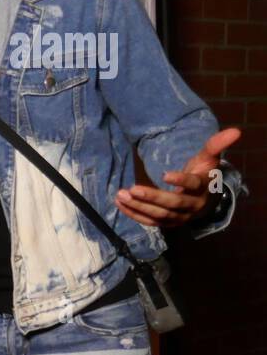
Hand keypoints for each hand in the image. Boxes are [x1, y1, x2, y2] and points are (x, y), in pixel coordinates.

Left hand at [116, 128, 240, 226]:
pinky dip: (134, 214)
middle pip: (173, 203)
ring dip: (139, 207)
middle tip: (132, 189)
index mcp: (203, 187)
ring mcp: (181, 216)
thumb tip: (235, 131)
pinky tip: (120, 204)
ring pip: (160, 215)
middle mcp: (193, 205)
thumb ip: (216, 144)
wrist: (204, 197)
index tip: (165, 174)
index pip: (193, 185)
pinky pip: (151, 221)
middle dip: (152, 197)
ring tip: (121, 195)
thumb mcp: (209, 157)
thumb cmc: (203, 173)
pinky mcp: (169, 223)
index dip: (180, 180)